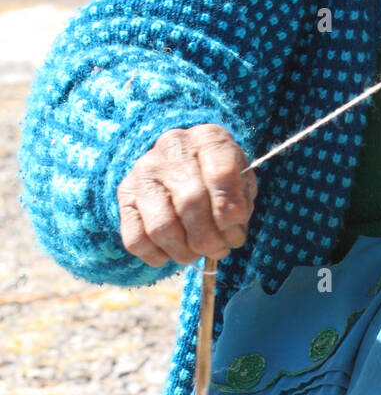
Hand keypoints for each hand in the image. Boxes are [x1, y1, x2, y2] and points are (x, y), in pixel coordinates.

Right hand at [116, 124, 255, 267]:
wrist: (177, 161)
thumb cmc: (216, 173)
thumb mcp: (240, 176)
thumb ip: (240, 201)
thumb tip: (230, 232)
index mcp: (208, 138)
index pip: (222, 175)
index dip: (231, 212)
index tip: (236, 232)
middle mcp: (172, 149)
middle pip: (191, 203)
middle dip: (209, 238)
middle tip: (219, 250)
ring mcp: (144, 171)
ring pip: (162, 227)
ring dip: (184, 251)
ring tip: (197, 253)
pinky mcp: (125, 194)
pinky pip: (136, 239)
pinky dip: (157, 256)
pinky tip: (171, 252)